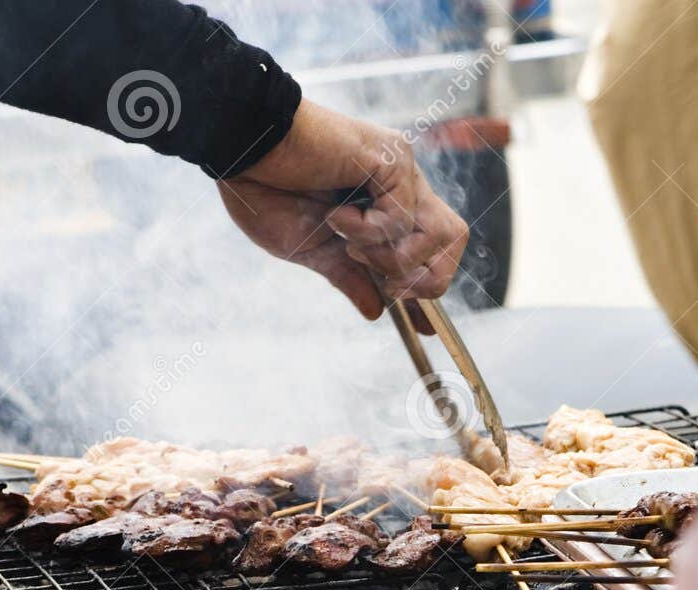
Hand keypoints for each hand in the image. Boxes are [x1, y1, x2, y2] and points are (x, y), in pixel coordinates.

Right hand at [218, 100, 469, 328]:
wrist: (243, 152)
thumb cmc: (267, 192)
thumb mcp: (310, 249)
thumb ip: (348, 276)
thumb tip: (376, 311)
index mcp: (385, 203)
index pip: (432, 248)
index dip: (431, 285)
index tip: (421, 328)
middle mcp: (402, 185)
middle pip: (453, 239)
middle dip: (418, 276)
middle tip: (370, 270)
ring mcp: (400, 170)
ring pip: (435, 234)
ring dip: (388, 255)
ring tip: (347, 240)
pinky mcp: (392, 159)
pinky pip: (400, 219)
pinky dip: (364, 231)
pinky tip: (335, 214)